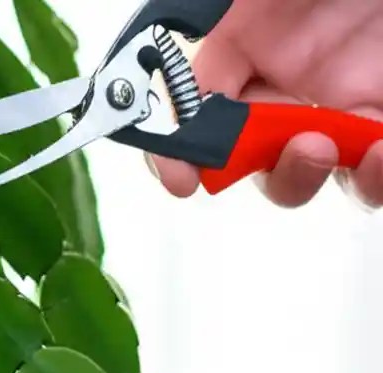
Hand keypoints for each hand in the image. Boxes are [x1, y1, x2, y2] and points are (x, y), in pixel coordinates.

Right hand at [149, 0, 382, 207]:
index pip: (195, 106)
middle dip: (258, 166)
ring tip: (337, 149)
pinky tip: (382, 153)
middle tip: (296, 145)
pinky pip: (377, 170)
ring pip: (311, 171)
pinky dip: (377, 177)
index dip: (178, 150)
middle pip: (250, 154)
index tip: (181, 179)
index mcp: (249, 39)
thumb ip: (223, 25)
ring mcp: (347, 102)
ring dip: (309, 176)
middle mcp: (292, 78)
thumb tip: (192, 80)